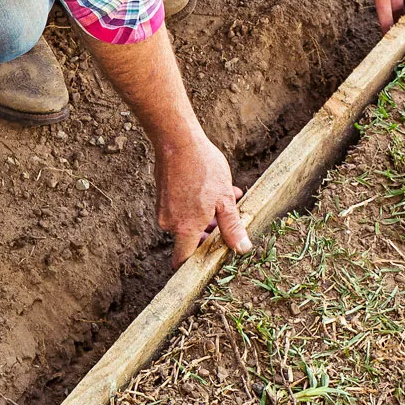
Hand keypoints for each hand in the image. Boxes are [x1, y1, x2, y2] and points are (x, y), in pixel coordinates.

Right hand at [155, 135, 251, 268]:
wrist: (178, 141)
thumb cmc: (202, 169)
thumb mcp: (225, 200)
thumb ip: (232, 227)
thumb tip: (242, 248)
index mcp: (185, 228)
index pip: (183, 260)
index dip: (195, 263)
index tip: (208, 258)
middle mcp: (170, 223)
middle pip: (190, 237)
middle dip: (210, 230)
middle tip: (227, 215)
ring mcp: (163, 209)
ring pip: (187, 220)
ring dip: (206, 214)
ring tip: (226, 195)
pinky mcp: (161, 196)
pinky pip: (180, 208)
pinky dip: (195, 204)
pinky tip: (211, 188)